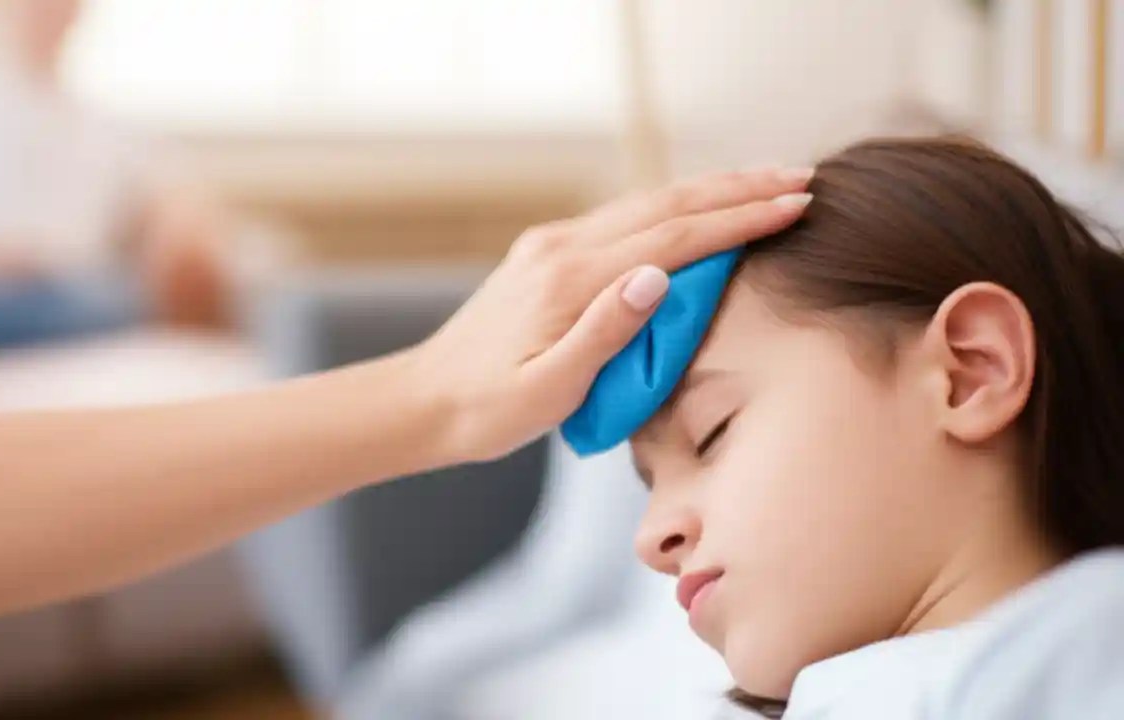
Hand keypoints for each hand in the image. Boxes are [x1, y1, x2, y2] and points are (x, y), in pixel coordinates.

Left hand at [416, 167, 813, 461]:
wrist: (422, 401)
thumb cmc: (486, 409)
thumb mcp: (547, 389)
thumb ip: (602, 332)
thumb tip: (658, 276)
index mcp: (569, 280)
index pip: (672, 238)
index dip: (737, 221)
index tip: (793, 206)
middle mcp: (561, 248)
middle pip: (665, 204)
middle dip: (737, 189)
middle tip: (800, 178)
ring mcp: (552, 245)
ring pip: (645, 204)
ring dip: (709, 191)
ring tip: (765, 183)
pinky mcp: (547, 254)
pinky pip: (623, 219)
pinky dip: (673, 208)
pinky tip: (697, 209)